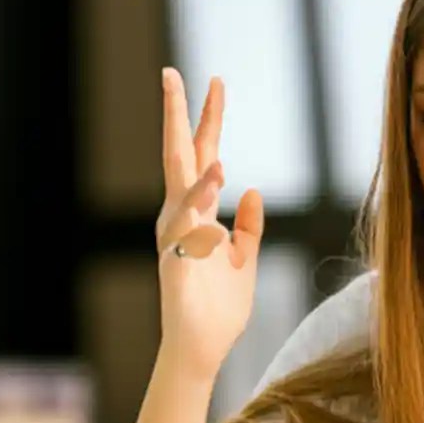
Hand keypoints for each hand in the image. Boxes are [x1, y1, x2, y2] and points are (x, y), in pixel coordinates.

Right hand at [155, 68, 265, 380]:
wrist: (204, 350)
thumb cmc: (220, 309)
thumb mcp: (244, 259)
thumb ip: (249, 226)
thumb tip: (251, 190)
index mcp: (199, 214)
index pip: (203, 154)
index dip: (209, 119)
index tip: (215, 82)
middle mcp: (182, 217)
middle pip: (179, 155)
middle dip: (177, 113)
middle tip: (172, 72)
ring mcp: (175, 236)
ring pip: (181, 180)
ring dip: (194, 143)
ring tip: (207, 107)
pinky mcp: (176, 258)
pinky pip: (188, 220)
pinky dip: (202, 195)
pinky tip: (219, 173)